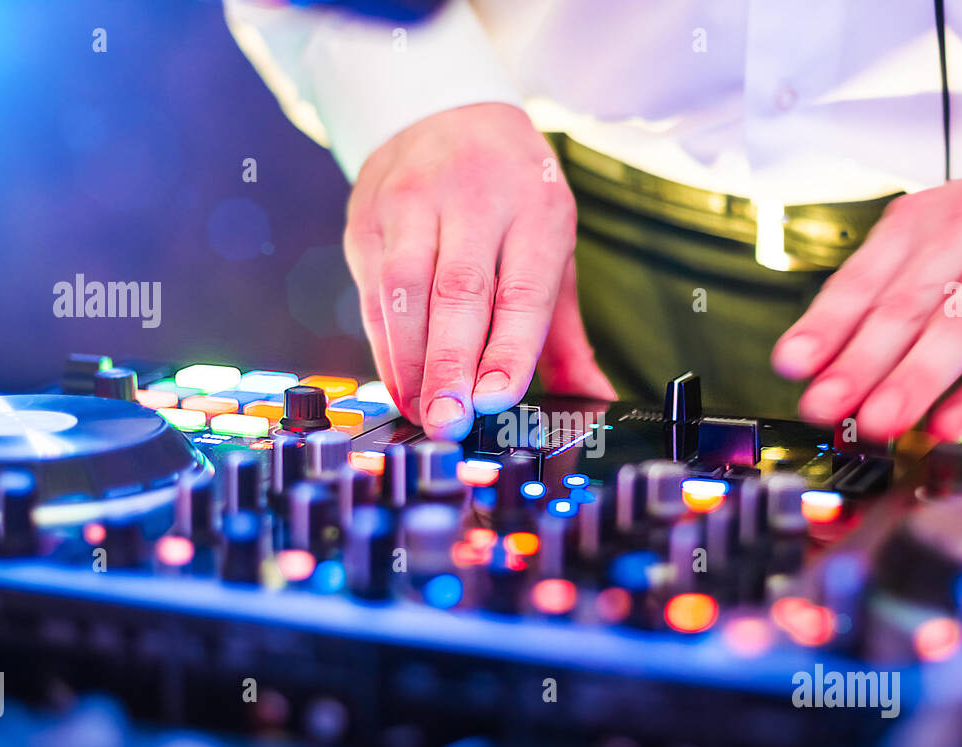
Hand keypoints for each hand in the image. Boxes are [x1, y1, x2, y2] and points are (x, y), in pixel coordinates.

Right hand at [343, 103, 615, 439]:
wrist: (442, 110)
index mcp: (533, 207)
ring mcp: (412, 205)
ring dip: (411, 364)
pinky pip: (372, 294)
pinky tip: (401, 384)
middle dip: (451, 366)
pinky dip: (386, 348)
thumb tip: (593, 395)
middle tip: (451, 422)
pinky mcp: (368, 220)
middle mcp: (471, 200)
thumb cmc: (510, 192)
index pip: (520, 288)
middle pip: (456, 294)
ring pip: (404, 294)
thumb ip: (565, 332)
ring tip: (424, 413)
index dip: (507, 348)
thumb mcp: (551, 245)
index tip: (496, 398)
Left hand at [771, 134, 961, 440]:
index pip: (863, 279)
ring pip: (959, 324)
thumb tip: (829, 360)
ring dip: (914, 379)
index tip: (792, 365)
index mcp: (925, 222)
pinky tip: (953, 422)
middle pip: (904, 306)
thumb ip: (891, 290)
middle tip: (824, 407)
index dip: (825, 325)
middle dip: (859, 362)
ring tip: (879, 423)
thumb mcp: (945, 231)